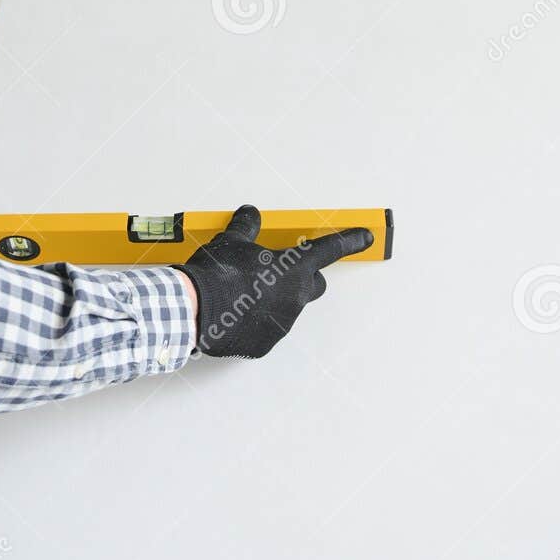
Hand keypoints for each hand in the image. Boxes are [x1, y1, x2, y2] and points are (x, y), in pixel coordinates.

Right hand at [172, 204, 370, 358]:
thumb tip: (250, 215)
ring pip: (288, 308)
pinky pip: (267, 329)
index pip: (328, 249)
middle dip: (302, 278)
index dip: (349, 240)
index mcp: (292, 267)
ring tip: (242, 295)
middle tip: (276, 273)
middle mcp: (295, 297)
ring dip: (274, 300)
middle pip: (314, 284)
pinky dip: (256, 322)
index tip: (364, 236)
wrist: (195, 309)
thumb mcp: (231, 241)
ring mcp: (282, 323)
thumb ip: (247, 227)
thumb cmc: (217, 273)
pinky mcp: (266, 343)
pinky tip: (234, 315)